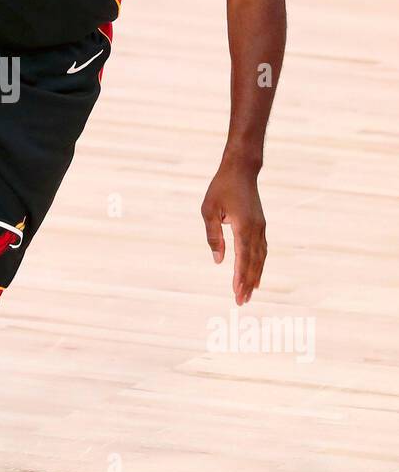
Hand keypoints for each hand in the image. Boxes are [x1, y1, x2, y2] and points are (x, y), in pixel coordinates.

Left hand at [200, 160, 266, 305]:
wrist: (241, 170)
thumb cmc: (221, 188)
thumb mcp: (209, 210)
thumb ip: (213, 236)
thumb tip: (218, 260)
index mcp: (243, 226)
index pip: (242, 258)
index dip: (239, 277)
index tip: (236, 292)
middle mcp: (256, 229)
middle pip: (253, 262)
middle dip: (247, 283)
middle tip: (242, 301)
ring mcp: (260, 227)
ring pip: (260, 258)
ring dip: (255, 276)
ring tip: (250, 293)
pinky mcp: (260, 225)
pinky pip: (262, 250)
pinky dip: (259, 264)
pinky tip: (256, 274)